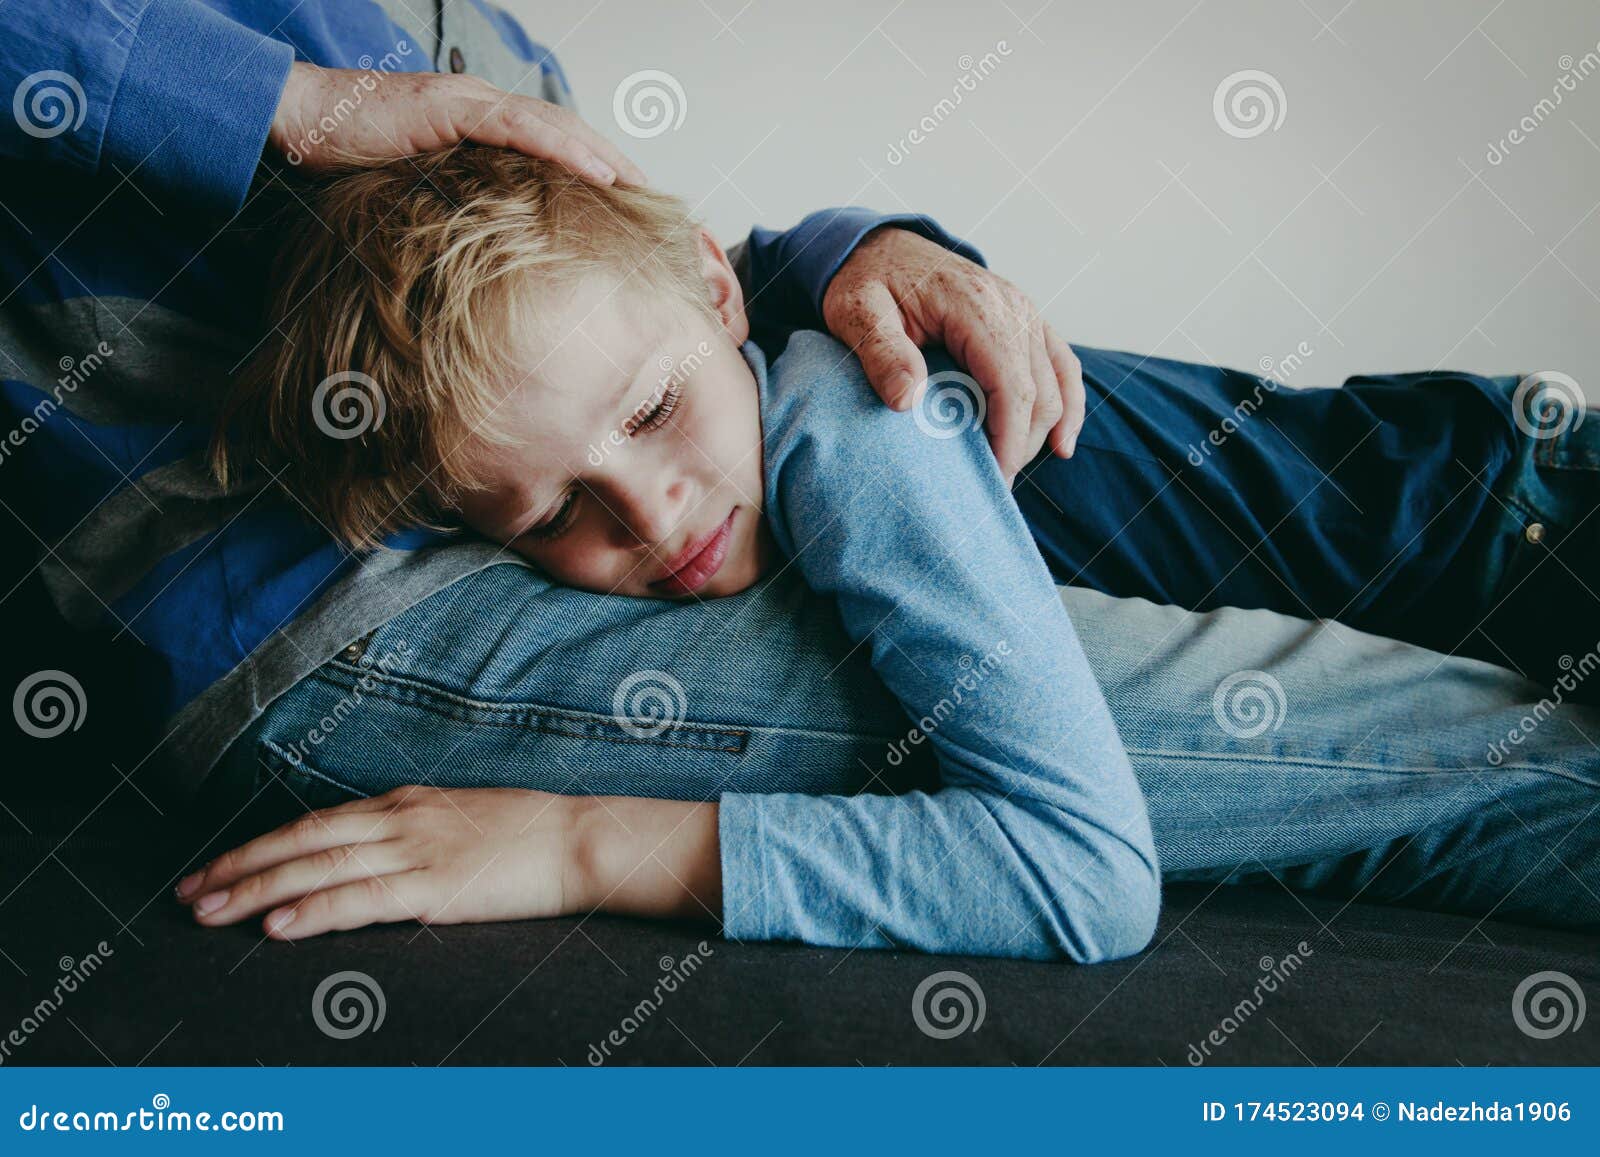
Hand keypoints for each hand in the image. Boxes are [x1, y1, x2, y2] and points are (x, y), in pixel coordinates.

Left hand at [175, 786, 720, 938]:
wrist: (582, 840)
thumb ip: (416, 833)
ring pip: (319, 865)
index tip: (219, 867)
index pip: (317, 822)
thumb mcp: (463, 819)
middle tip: (189, 892)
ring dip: (258, 889)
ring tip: (210, 912)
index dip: (262, 845)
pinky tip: (277, 926)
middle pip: (302, 839)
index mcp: (406, 802)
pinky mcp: (437, 886)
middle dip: (240, 866)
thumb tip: (377, 855)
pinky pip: (361, 898)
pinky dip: (314, 910)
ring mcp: (417, 850)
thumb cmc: (533, 835)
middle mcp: (402, 819)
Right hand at [268, 61, 645, 184]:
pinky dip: (561, 148)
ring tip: (637, 186)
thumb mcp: (419, 193)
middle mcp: (483, 108)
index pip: (549, 146)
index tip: (627, 205)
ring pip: (552, 127)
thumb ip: (456, 209)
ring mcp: (470, 103)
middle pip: (564, 133)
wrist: (305, 123)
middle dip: (611, 164)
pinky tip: (594, 170)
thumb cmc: (353, 161)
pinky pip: (519, 128)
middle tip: (651, 199)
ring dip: (599, 156)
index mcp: (480, 127)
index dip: (591, 170)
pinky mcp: (452, 108)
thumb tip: (484, 259)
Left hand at [823, 227, 1084, 483]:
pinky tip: (1063, 445)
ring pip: (1057, 384)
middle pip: (1040, 392)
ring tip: (1010, 473)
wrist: (880, 248)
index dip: (1008, 439)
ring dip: (1042, 433)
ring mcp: (1025, 311)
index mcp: (975, 304)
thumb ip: (881, 354)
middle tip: (988, 485)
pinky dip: (1068, 406)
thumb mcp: (857, 314)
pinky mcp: (1027, 321)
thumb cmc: (866, 283)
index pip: (1011, 384)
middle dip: (1021, 445)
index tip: (992, 480)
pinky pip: (1062, 366)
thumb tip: (907, 401)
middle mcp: (1012, 305)